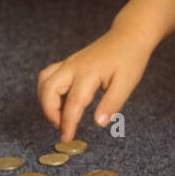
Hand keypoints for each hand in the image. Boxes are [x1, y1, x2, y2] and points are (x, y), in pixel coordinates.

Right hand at [37, 25, 151, 141]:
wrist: (129, 36)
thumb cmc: (130, 59)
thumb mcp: (127, 83)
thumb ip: (112, 104)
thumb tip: (98, 123)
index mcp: (89, 73)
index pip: (73, 103)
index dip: (68, 124)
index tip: (67, 139)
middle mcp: (73, 67)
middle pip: (49, 90)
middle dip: (50, 112)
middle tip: (62, 128)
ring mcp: (69, 63)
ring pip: (44, 81)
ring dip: (46, 101)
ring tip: (59, 117)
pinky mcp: (69, 62)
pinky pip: (49, 75)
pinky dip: (48, 91)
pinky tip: (61, 102)